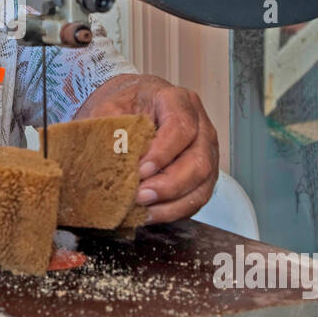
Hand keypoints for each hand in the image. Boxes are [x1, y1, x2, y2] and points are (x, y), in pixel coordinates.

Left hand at [74, 74, 218, 223]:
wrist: (138, 109)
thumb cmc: (127, 108)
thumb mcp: (112, 108)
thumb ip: (111, 129)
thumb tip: (110, 157)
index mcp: (179, 102)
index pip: (181, 128)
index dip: (162, 153)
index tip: (139, 170)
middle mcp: (202, 127)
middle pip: (199, 162)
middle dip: (168, 185)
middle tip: (139, 196)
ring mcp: (207, 152)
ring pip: (202, 185)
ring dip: (171, 203)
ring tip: (142, 210)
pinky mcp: (204, 175)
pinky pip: (197, 199)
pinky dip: (173, 211)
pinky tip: (149, 214)